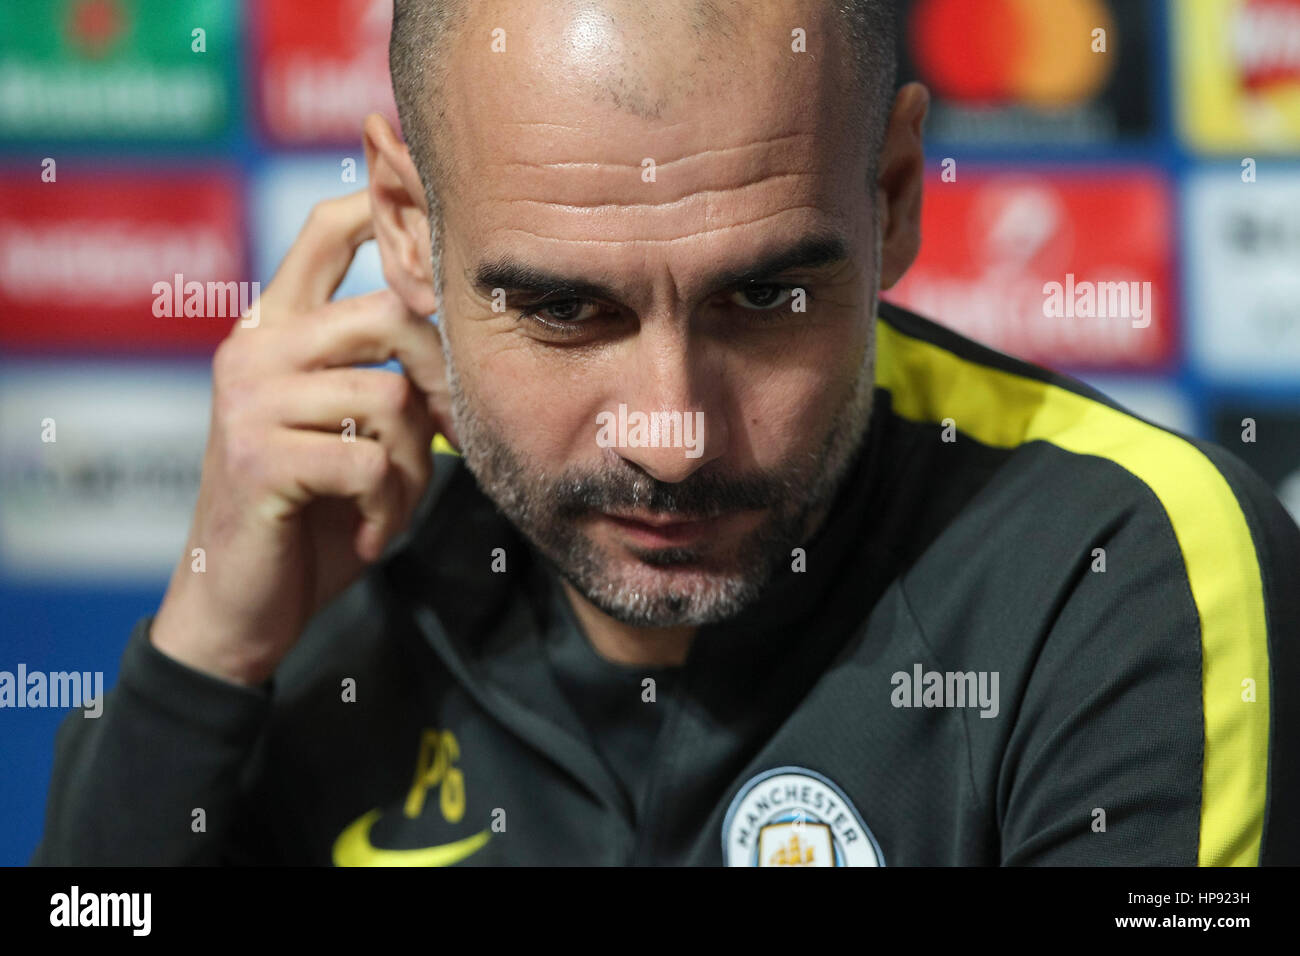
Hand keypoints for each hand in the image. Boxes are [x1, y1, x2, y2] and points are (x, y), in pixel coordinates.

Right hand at [150, 190, 455, 685]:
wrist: (242, 607)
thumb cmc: (312, 516)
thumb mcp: (356, 434)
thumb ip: (391, 379)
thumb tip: (459, 339)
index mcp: (275, 331)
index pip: (325, 232)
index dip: (382, 205)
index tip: (428, 204)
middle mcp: (254, 348)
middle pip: (390, 315)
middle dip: (441, 385)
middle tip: (445, 443)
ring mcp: (248, 398)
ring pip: (391, 397)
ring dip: (412, 468)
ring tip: (386, 504)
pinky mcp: (256, 455)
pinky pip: (371, 460)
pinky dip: (386, 506)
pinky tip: (363, 531)